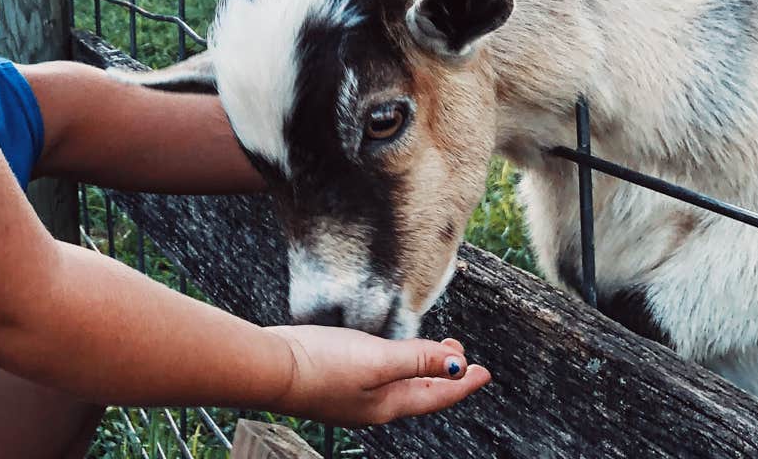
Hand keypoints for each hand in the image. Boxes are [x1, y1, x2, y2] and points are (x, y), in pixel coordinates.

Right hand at [266, 329, 489, 425]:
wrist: (273, 369)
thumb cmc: (323, 366)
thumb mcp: (377, 359)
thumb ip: (417, 360)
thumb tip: (456, 367)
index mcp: (389, 405)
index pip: (437, 396)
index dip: (462, 383)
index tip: (484, 371)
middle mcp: (374, 406)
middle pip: (420, 391)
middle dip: (443, 372)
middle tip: (460, 352)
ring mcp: (354, 396)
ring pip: (400, 383)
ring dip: (420, 366)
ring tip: (432, 350)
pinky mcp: (336, 381)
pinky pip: (379, 376)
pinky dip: (395, 363)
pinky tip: (387, 351)